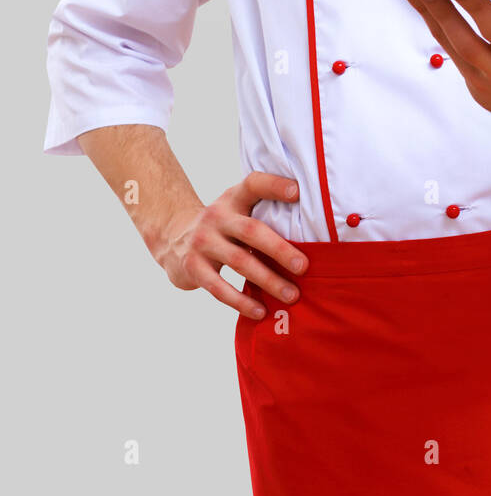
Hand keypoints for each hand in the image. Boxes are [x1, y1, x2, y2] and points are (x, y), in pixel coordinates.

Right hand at [154, 172, 307, 320]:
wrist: (173, 238)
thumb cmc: (223, 227)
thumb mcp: (237, 209)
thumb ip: (263, 213)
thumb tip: (312, 234)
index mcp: (233, 198)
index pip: (254, 184)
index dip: (275, 185)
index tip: (298, 192)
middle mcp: (217, 216)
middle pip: (252, 230)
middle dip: (280, 249)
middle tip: (304, 266)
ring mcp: (203, 241)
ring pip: (239, 261)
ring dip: (268, 280)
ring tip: (291, 295)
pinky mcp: (193, 267)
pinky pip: (219, 287)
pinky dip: (241, 301)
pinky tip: (260, 311)